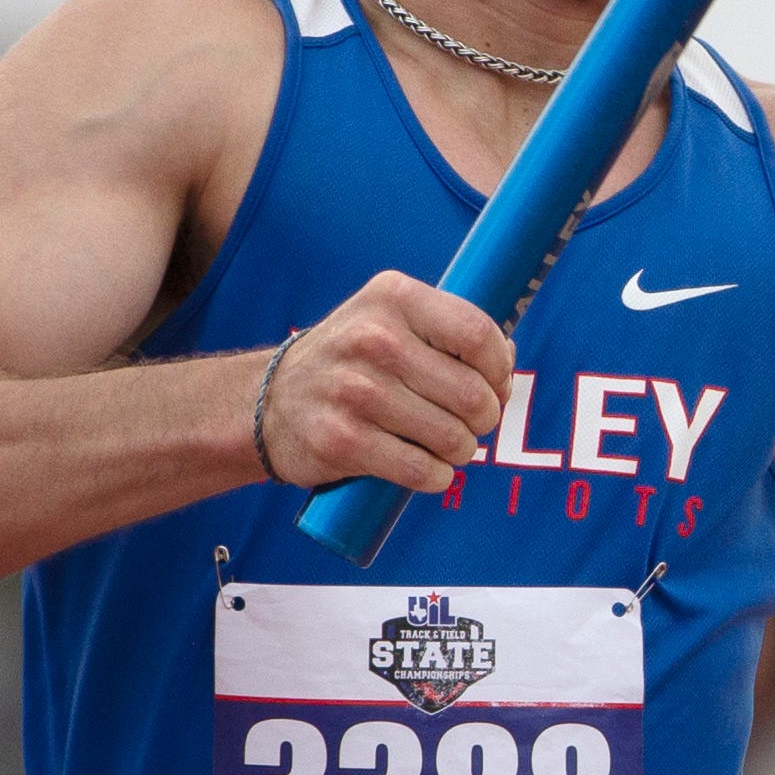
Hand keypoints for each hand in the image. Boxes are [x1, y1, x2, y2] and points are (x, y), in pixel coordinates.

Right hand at [257, 271, 511, 491]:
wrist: (268, 399)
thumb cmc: (348, 359)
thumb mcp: (388, 318)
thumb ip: (445, 329)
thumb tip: (506, 358)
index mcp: (393, 298)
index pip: (477, 334)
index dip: (500, 369)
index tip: (496, 384)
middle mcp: (373, 339)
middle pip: (471, 393)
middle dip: (486, 418)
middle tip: (474, 423)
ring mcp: (355, 391)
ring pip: (451, 436)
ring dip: (463, 450)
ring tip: (451, 445)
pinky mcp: (342, 440)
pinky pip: (419, 469)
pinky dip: (437, 476)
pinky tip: (431, 469)